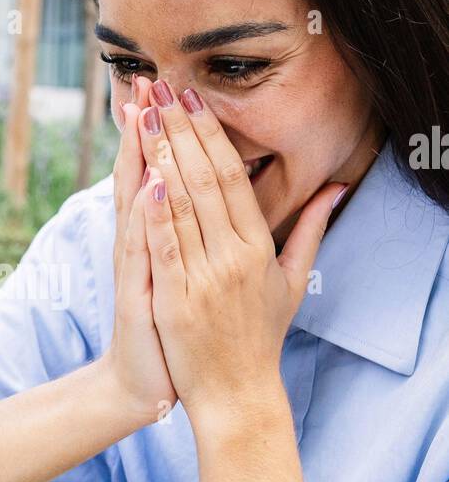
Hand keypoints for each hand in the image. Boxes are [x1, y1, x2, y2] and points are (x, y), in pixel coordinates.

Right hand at [101, 78, 177, 429]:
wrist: (145, 383)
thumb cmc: (175, 332)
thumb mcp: (193, 278)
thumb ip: (210, 237)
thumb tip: (238, 203)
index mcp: (162, 237)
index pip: (164, 172)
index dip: (169, 131)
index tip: (172, 87)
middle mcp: (142, 243)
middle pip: (144, 174)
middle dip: (148, 126)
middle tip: (147, 80)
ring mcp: (136, 265)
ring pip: (136, 201)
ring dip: (138, 157)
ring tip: (141, 113)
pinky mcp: (137, 290)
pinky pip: (142, 247)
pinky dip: (145, 215)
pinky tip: (149, 184)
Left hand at [137, 82, 344, 433]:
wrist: (237, 394)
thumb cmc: (259, 337)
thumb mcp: (292, 282)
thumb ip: (312, 230)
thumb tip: (337, 188)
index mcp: (259, 247)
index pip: (233, 176)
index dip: (211, 133)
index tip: (192, 98)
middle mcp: (235, 257)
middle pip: (205, 179)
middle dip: (181, 129)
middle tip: (161, 87)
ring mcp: (206, 279)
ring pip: (182, 206)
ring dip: (161, 156)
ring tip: (145, 115)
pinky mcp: (178, 301)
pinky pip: (166, 248)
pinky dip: (155, 214)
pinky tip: (144, 179)